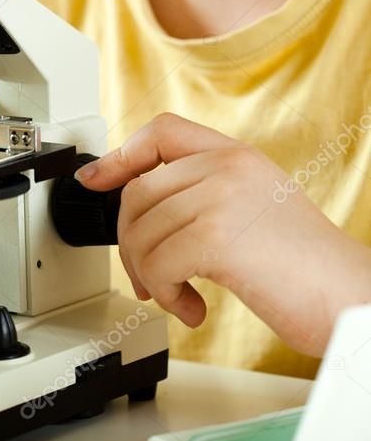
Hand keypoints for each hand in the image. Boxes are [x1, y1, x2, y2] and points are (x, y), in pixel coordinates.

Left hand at [75, 112, 370, 356]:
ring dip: (149, 274)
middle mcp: (228, 166)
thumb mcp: (256, 210)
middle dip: (130, 242)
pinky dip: (167, 293)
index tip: (96, 180)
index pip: (162, 132)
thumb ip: (207, 196)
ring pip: (141, 229)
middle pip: (138, 191)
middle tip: (148, 278)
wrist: (354, 300)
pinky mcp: (218, 236)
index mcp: (237, 156)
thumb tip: (145, 215)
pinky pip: (157, 261)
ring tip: (177, 296)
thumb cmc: (308, 271)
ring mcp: (222, 196)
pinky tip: (193, 308)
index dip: (121, 155)